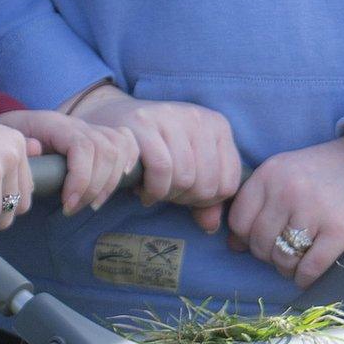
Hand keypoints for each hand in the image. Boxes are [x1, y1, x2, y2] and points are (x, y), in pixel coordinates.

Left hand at [0, 108, 139, 213]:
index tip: (67, 205)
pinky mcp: (99, 137)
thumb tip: (36, 148)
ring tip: (92, 203)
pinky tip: (118, 181)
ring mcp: (90, 129)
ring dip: (111, 182)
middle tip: (73, 209)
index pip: (83, 146)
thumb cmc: (5, 139)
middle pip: (106, 150)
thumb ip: (16, 146)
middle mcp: (77, 123)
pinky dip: (129, 161)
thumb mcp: (1, 140)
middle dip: (95, 187)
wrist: (10, 127)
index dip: (82, 178)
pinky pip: (126, 142)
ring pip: (119, 148)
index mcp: (53, 123)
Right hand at [65, 83, 241, 231]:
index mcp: (218, 126)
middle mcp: (199, 118)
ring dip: (166, 196)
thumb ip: (205, 198)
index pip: (230, 183)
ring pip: (185, 178)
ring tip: (155, 191)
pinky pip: (162, 169)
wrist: (113, 119)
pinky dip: (153, 190)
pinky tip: (143, 192)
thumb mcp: (188, 167)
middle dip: (185, 200)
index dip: (207, 201)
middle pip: (207, 184)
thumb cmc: (156, 149)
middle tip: (167, 194)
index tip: (186, 196)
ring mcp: (172, 116)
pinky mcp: (144, 122)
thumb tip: (210, 226)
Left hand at [228, 133, 343, 289]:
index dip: (246, 237)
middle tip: (283, 254)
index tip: (262, 240)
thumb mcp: (291, 173)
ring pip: (281, 258)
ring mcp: (313, 211)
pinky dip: (304, 277)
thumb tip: (233, 244)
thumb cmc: (334, 173)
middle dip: (267, 256)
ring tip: (296, 264)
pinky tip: (307, 275)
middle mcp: (288, 190)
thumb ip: (261, 202)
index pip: (238, 220)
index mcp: (272, 173)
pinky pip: (309, 268)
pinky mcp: (339, 232)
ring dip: (286, 268)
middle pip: (258, 243)